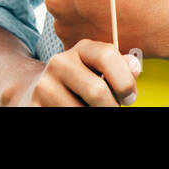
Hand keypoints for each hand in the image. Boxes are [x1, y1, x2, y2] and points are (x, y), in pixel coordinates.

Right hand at [3, 39, 141, 106]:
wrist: (39, 92)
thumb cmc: (82, 84)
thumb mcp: (100, 70)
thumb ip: (120, 69)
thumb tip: (134, 66)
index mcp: (81, 49)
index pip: (107, 56)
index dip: (125, 81)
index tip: (129, 98)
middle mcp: (59, 62)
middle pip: (96, 91)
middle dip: (111, 107)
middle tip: (111, 109)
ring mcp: (44, 86)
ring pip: (81, 111)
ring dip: (92, 115)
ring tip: (88, 109)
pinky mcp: (34, 106)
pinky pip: (65, 117)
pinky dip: (76, 119)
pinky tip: (74, 110)